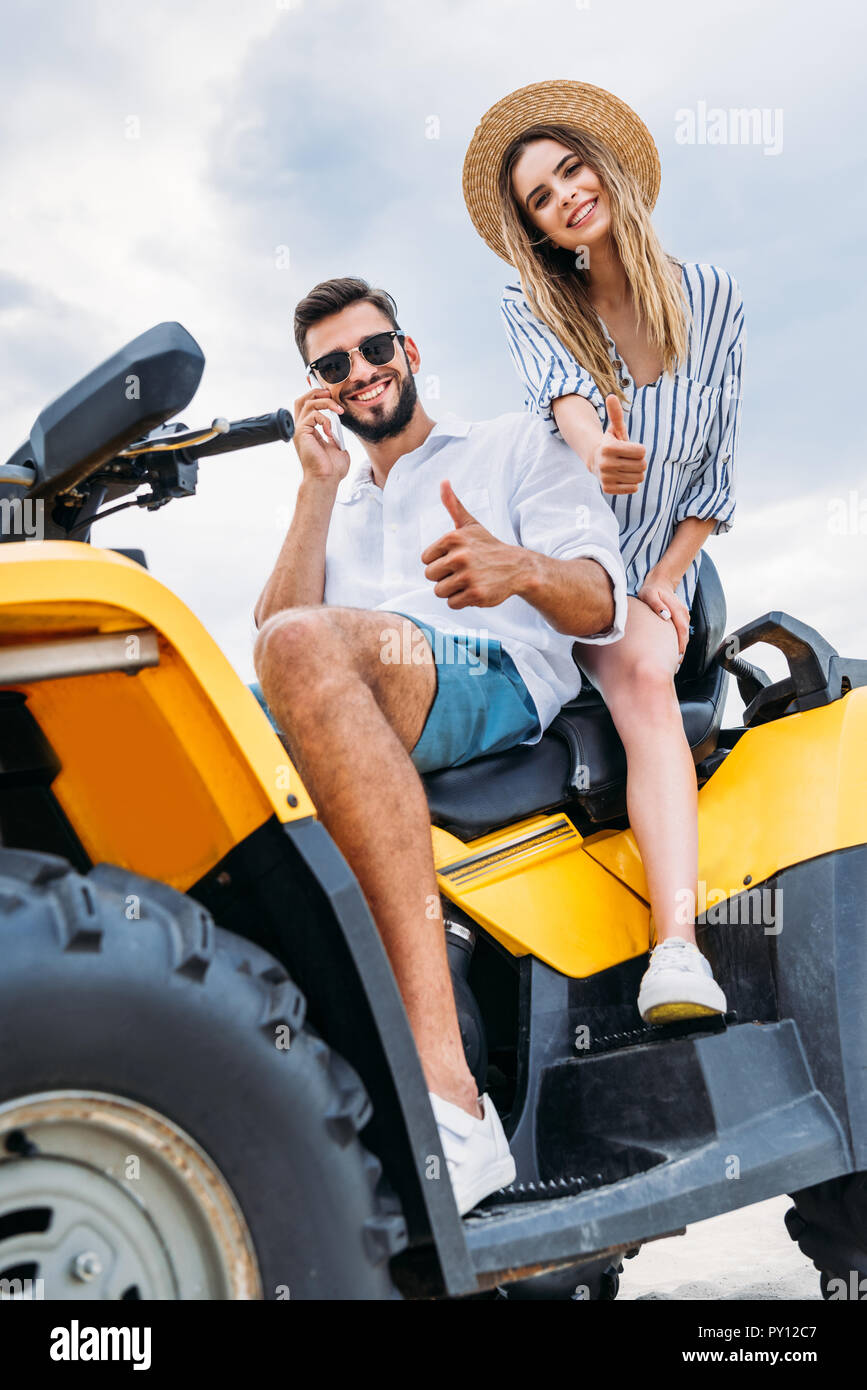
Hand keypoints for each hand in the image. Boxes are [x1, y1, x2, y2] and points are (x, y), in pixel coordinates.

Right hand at [292, 387, 349, 483]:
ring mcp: (299, 430)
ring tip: (339, 411)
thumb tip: (339, 427)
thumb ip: (335, 434)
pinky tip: (330, 431)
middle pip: (302, 399)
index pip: (307, 406)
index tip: (331, 394)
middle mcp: (301, 428)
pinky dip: (325, 419)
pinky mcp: (301, 432)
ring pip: (308, 403)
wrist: (326, 480)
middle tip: (331, 394)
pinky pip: (313, 415)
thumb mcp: (337, 446)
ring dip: (326, 403)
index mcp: (309, 430)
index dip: (316, 395)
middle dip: (316, 392)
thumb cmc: (332, 469)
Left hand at [421, 481, 525, 608]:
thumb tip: (443, 481)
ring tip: (469, 581)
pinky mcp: (475, 594)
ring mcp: (468, 576)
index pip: (426, 560)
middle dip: (444, 577)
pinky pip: (452, 603)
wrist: (517, 568)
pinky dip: (462, 601)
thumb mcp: (470, 525)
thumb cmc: (488, 546)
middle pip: (430, 576)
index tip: (456, 559)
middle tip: (463, 572)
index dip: (439, 562)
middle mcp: (459, 556)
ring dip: (452, 590)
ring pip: (440, 592)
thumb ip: (453, 505)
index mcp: (453, 538)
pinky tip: (476, 590)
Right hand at [588, 394, 646, 494]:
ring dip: (636, 472)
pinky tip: (622, 477)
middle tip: (628, 459)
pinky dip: (631, 483)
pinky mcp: (608, 490)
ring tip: (625, 468)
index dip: (639, 450)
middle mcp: (606, 464)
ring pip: (639, 478)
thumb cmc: (611, 443)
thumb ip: (616, 415)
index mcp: (609, 447)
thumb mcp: (615, 429)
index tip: (630, 449)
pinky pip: (634, 488)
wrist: (596, 462)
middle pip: (642, 465)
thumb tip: (611, 396)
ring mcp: (606, 478)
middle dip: (639, 462)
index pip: (642, 452)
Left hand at [637, 569, 689, 659]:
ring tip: (674, 665)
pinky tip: (674, 653)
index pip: (681, 630)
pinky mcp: (681, 619)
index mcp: (677, 610)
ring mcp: (683, 617)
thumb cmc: (652, 590)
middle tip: (675, 668)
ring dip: (681, 649)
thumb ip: (657, 605)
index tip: (676, 658)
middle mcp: (683, 615)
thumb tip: (666, 616)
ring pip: (684, 636)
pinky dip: (679, 643)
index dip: (680, 645)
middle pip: (685, 636)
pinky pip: (682, 633)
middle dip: (681, 652)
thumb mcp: (649, 595)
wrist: (660, 582)